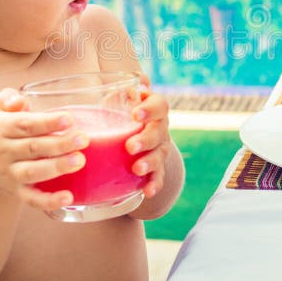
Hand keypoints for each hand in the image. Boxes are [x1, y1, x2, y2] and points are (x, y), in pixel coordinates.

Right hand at [0, 88, 89, 211]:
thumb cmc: (3, 128)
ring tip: (79, 160)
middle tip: (83, 139)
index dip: (47, 122)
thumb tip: (19, 100)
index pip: (24, 125)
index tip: (69, 119)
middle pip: (33, 148)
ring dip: (57, 167)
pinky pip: (32, 199)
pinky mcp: (17, 192)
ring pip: (33, 172)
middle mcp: (3, 152)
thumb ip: (8, 99)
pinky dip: (49, 201)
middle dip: (59, 144)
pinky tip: (68, 197)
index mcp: (1, 128)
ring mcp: (10, 174)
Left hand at [125, 76, 172, 197]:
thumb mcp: (120, 100)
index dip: (149, 110)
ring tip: (137, 169)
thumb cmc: (123, 113)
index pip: (159, 105)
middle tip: (130, 147)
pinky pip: (159, 176)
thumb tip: (125, 88)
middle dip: (146, 140)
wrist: (136, 135)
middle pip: (159, 132)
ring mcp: (160, 148)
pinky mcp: (158, 167)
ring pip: (160, 155)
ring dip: (149, 162)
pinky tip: (147, 192)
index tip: (135, 114)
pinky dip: (154, 184)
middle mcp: (161, 128)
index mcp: (154, 109)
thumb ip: (120, 94)